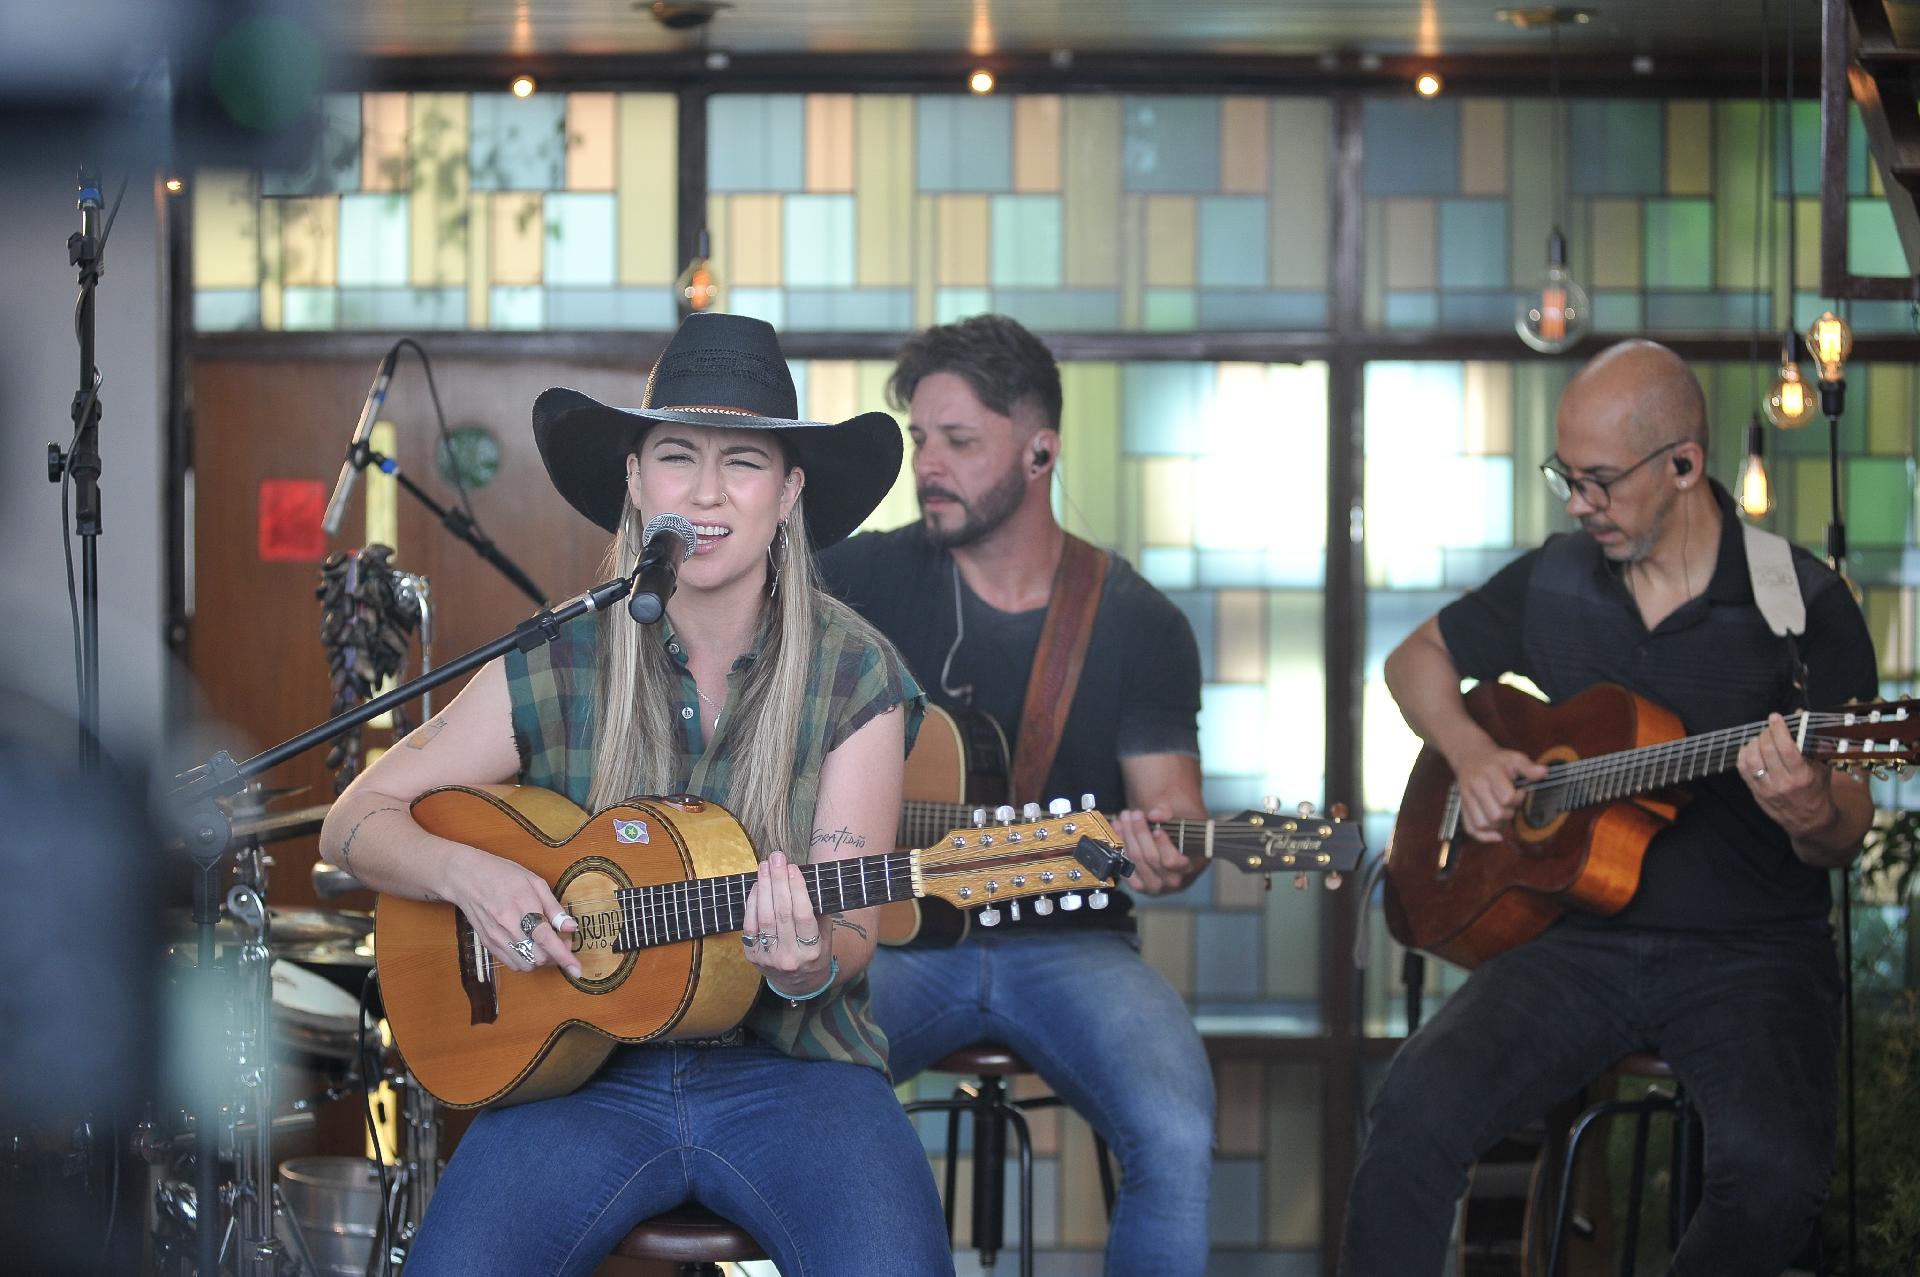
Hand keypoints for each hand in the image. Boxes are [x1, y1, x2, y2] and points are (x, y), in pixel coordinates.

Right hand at [444, 847, 580, 977]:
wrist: (466, 877)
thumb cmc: (503, 875)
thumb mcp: (534, 882)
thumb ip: (554, 907)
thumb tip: (571, 927)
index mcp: (523, 906)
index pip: (546, 938)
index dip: (564, 956)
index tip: (576, 969)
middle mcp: (507, 925)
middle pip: (538, 957)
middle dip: (555, 955)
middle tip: (560, 940)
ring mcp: (496, 937)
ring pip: (525, 965)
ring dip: (540, 960)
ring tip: (544, 943)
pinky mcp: (488, 944)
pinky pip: (512, 963)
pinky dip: (525, 960)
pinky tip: (528, 945)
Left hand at [741, 851, 832, 995]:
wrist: (797, 984)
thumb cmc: (814, 953)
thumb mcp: (825, 937)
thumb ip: (819, 913)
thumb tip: (806, 881)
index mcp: (812, 951)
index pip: (803, 916)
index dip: (797, 889)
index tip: (793, 868)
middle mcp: (789, 956)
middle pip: (781, 913)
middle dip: (778, 881)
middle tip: (776, 858)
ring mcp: (768, 957)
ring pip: (764, 917)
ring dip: (764, 888)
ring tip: (765, 867)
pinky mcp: (752, 956)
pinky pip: (749, 925)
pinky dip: (752, 903)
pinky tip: (757, 886)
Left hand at [1115, 807, 1198, 895]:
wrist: (1173, 858)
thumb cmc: (1179, 837)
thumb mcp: (1181, 822)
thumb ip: (1169, 815)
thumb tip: (1154, 814)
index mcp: (1188, 868)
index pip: (1172, 861)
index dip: (1163, 846)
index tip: (1158, 830)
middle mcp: (1171, 881)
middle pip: (1150, 857)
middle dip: (1141, 832)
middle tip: (1135, 813)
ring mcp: (1154, 886)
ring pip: (1136, 860)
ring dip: (1128, 836)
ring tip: (1125, 816)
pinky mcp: (1138, 886)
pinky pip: (1125, 867)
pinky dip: (1120, 847)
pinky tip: (1118, 829)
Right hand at [1451, 745, 1548, 841]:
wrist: (1470, 756)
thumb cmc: (1496, 759)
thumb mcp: (1513, 757)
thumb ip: (1528, 766)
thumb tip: (1543, 773)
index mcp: (1489, 773)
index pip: (1506, 798)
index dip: (1518, 799)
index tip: (1520, 791)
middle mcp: (1474, 786)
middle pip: (1495, 815)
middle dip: (1509, 813)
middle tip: (1512, 803)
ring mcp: (1466, 798)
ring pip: (1483, 824)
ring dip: (1498, 825)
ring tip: (1503, 813)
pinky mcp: (1462, 807)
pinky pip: (1471, 829)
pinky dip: (1484, 836)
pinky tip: (1497, 834)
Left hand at [1738, 713, 1836, 838]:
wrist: (1810, 820)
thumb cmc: (1817, 789)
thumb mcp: (1821, 765)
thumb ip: (1811, 740)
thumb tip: (1799, 714)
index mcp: (1803, 776)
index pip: (1787, 748)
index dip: (1779, 730)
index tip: (1775, 717)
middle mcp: (1784, 783)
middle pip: (1767, 751)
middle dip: (1766, 733)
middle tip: (1769, 728)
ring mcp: (1767, 789)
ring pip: (1752, 760)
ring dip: (1754, 743)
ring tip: (1761, 738)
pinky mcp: (1756, 793)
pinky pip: (1743, 769)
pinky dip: (1744, 755)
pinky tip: (1751, 749)